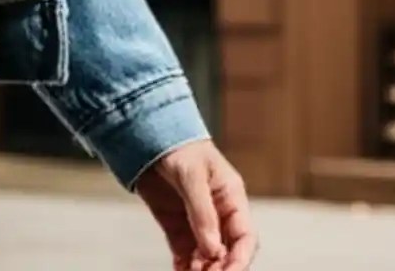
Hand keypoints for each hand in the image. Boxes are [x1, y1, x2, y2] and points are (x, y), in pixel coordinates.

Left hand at [136, 139, 256, 269]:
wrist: (149, 136)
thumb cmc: (178, 149)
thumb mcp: (191, 176)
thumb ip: (202, 212)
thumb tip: (212, 250)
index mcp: (232, 199)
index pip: (245, 236)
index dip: (241, 258)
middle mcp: (218, 215)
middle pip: (226, 251)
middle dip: (219, 268)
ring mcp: (196, 222)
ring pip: (205, 256)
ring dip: (201, 270)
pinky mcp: (175, 225)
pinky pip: (182, 252)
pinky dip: (182, 266)